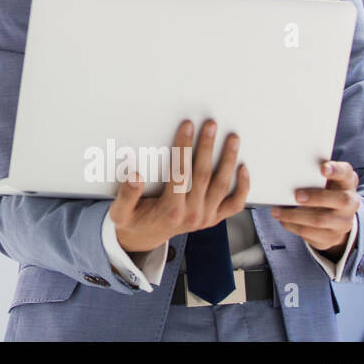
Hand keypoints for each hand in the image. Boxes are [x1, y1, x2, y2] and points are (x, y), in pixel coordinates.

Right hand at [109, 118, 248, 253]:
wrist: (147, 237)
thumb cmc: (135, 220)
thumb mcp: (121, 213)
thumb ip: (126, 195)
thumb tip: (134, 175)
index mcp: (170, 211)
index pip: (179, 173)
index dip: (183, 147)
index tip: (186, 127)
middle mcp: (192, 215)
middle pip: (203, 175)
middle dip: (207, 147)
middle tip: (210, 125)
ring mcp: (206, 217)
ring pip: (222, 186)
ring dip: (228, 160)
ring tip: (232, 139)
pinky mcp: (214, 218)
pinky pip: (234, 204)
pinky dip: (243, 187)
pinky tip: (242, 168)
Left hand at [270, 160, 359, 259]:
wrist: (334, 220)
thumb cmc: (322, 192)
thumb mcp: (322, 181)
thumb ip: (310, 174)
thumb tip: (283, 168)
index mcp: (346, 183)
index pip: (346, 173)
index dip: (336, 170)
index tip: (323, 168)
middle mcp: (350, 202)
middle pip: (341, 200)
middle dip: (317, 197)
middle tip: (296, 195)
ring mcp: (343, 222)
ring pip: (321, 220)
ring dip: (295, 215)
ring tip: (276, 211)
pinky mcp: (332, 237)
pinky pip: (311, 233)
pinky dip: (293, 226)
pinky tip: (282, 220)